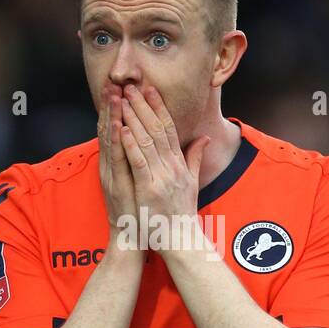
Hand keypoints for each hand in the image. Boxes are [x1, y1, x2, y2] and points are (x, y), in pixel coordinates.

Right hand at [98, 88, 137, 238]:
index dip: (120, 108)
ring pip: (111, 140)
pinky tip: (118, 126)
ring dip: (112, 116)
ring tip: (114, 95)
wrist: (132, 238)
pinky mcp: (117, 186)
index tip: (123, 87)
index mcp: (121, 163)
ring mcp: (113, 175)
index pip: (119, 129)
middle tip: (112, 82)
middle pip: (111, 129)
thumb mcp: (145, 181)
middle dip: (112, 105)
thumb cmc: (141, 211)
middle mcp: (113, 166)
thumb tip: (153, 145)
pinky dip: (116, 142)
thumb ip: (149, 161)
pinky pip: (116, 161)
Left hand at [118, 84, 209, 249]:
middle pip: (157, 129)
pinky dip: (131, 144)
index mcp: (180, 164)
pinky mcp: (149, 189)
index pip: (169, 128)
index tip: (149, 89)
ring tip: (123, 99)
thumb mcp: (192, 183)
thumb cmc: (182, 215)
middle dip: (143, 105)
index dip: (159, 107)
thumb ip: (196, 159)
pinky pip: (139, 162)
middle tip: (131, 85)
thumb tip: (205, 138)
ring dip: (134, 118)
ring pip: (147, 141)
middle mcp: (172, 167)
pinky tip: (123, 128)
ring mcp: (161, 177)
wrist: (181, 241)